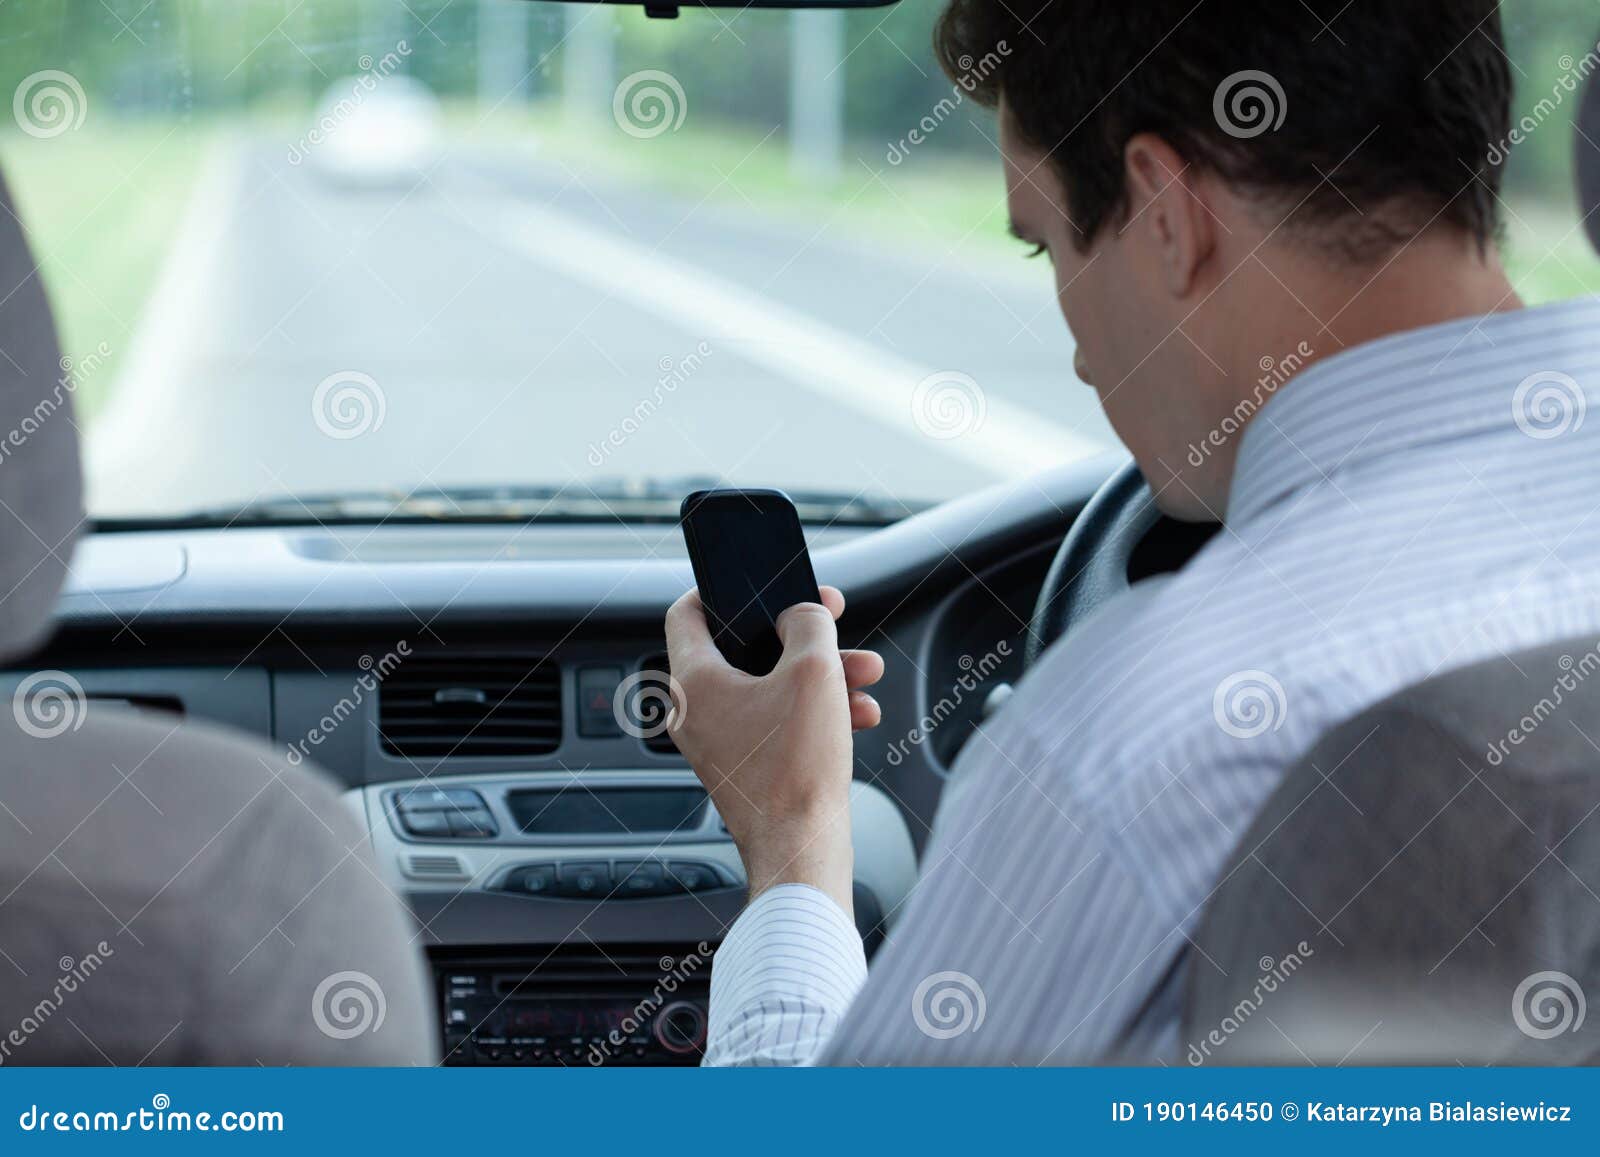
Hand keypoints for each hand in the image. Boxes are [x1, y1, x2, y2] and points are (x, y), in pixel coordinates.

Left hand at [664, 585, 883, 913]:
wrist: (803, 850)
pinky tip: (859, 715)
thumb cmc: (796, 770)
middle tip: (832, 618)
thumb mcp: (814, 670)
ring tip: (865, 674)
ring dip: (821, 673)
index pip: (687, 611)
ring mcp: (719, 742)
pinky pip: (779, 720)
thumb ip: (808, 622)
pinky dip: (816, 711)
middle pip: (744, 646)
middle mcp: (696, 711)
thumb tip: (802, 615)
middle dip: (800, 632)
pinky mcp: (747, 766)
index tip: (758, 581)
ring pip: (770, 684)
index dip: (723, 588)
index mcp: (693, 680)